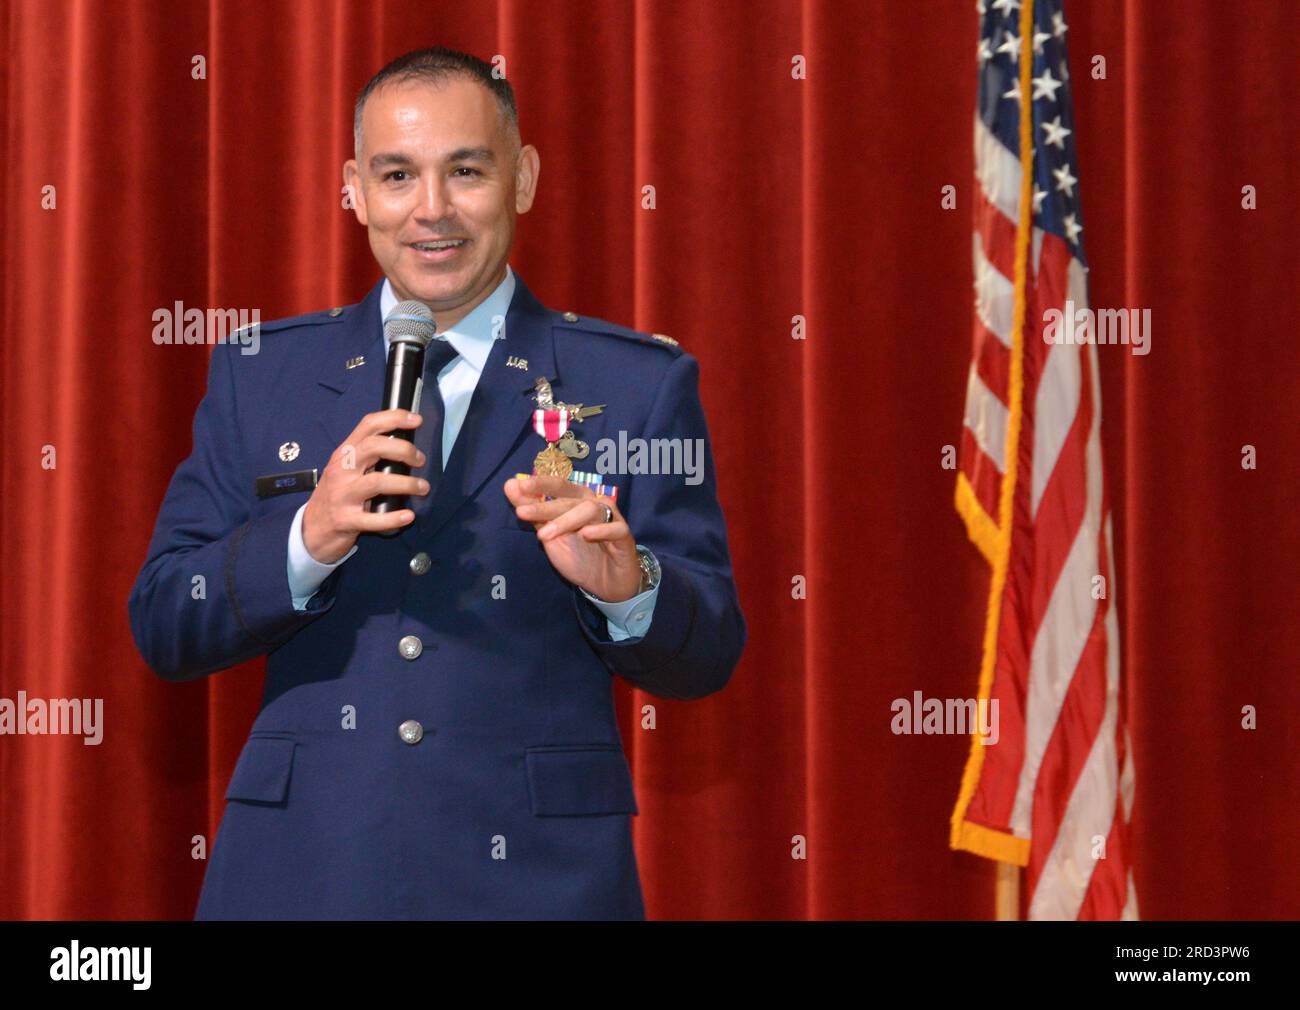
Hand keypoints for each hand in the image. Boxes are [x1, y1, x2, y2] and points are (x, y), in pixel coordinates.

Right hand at [302, 409, 429, 562]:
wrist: (312, 529)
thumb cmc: (337, 495)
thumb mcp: (346, 469)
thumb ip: (368, 456)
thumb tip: (406, 445)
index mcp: (344, 453)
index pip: (368, 426)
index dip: (394, 419)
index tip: (417, 420)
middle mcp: (341, 470)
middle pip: (373, 447)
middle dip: (403, 450)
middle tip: (420, 460)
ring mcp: (342, 495)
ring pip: (376, 482)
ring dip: (405, 484)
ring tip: (423, 488)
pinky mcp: (345, 520)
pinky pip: (373, 519)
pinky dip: (394, 518)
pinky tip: (409, 516)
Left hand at [503, 475, 640, 601]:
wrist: (606, 584)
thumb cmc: (579, 556)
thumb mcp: (550, 536)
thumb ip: (532, 512)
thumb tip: (510, 484)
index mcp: (577, 501)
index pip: (559, 487)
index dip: (540, 485)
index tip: (519, 486)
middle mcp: (595, 504)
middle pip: (570, 499)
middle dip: (545, 505)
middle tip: (521, 513)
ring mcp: (611, 518)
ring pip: (590, 510)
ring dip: (565, 521)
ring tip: (545, 535)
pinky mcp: (624, 536)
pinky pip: (615, 528)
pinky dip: (601, 530)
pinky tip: (586, 535)